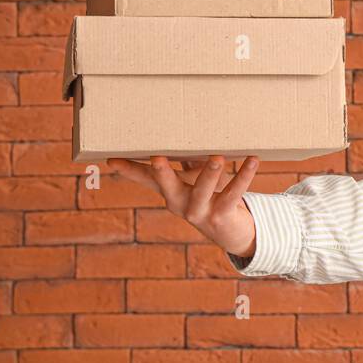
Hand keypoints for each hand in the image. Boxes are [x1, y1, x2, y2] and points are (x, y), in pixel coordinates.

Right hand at [106, 154, 260, 258]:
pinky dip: (244, 176)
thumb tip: (184, 130)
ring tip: (217, 158)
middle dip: (161, 173)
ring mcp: (200, 211)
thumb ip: (189, 159)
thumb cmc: (212, 196)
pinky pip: (233, 193)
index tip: (110, 160)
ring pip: (202, 190)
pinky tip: (252, 160)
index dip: (129, 170)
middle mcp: (180, 203)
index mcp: (170, 191)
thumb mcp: (196, 177)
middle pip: (167, 186)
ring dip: (210, 173)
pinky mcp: (221, 215)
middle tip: (156, 158)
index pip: (146, 179)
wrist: (233, 232)